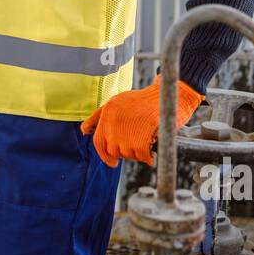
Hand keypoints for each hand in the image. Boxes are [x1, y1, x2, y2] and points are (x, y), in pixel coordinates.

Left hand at [80, 77, 203, 167]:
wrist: (168, 92)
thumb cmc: (145, 100)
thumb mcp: (118, 102)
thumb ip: (99, 117)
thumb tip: (84, 131)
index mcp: (108, 111)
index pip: (98, 141)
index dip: (104, 154)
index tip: (112, 162)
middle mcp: (113, 119)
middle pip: (113, 150)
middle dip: (125, 153)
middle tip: (136, 148)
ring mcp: (127, 128)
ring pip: (127, 154)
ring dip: (137, 154)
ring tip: (146, 143)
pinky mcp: (142, 134)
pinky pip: (141, 155)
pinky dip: (147, 157)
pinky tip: (152, 153)